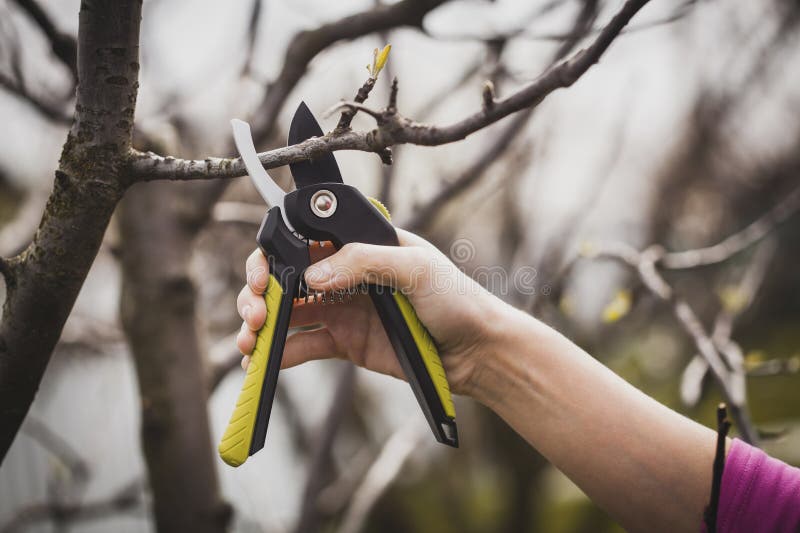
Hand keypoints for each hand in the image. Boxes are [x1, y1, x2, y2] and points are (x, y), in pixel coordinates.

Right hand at [235, 229, 508, 395]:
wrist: (475, 352)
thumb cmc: (456, 299)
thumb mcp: (416, 268)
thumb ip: (365, 262)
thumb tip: (313, 273)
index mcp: (361, 244)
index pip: (306, 237)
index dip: (276, 250)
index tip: (264, 271)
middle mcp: (345, 273)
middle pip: (286, 274)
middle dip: (260, 289)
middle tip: (255, 310)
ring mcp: (342, 308)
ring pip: (287, 310)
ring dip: (262, 322)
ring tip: (249, 340)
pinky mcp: (344, 342)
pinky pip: (303, 345)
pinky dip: (279, 353)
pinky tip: (261, 362)